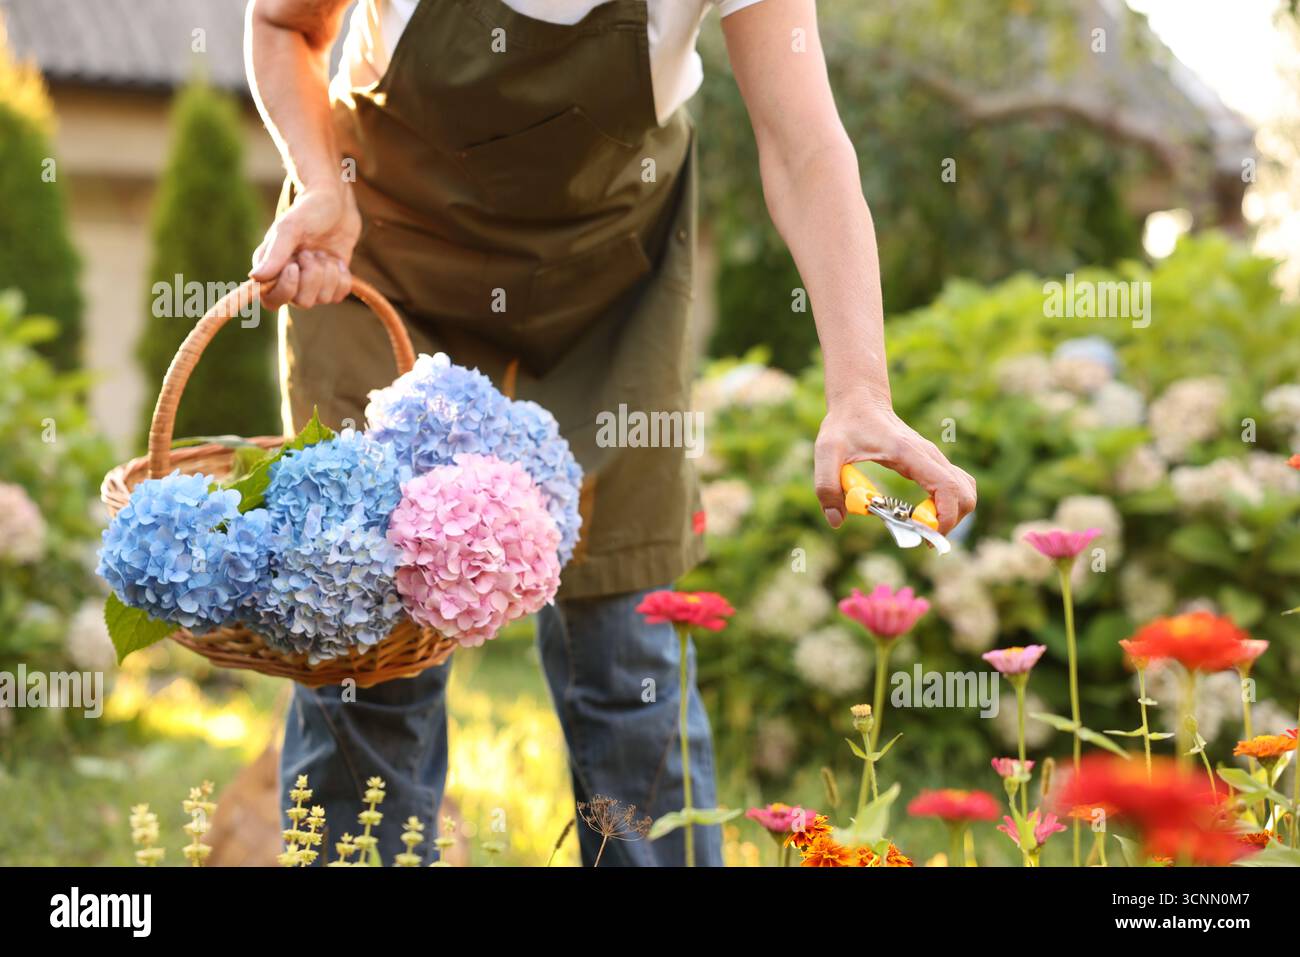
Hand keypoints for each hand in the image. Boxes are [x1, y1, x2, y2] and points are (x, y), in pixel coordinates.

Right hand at [249, 184, 360, 309]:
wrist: (337, 201)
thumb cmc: (309, 209)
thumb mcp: (290, 228)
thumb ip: (275, 254)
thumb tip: (255, 278)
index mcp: (272, 267)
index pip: (272, 300)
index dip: (286, 289)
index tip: (295, 266)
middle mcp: (290, 278)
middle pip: (302, 302)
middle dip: (313, 277)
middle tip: (313, 252)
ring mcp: (312, 281)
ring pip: (323, 299)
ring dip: (329, 273)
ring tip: (324, 252)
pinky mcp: (332, 280)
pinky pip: (339, 295)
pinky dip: (342, 277)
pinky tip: (337, 260)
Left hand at [814, 399, 976, 534]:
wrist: (859, 402)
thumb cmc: (844, 425)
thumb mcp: (826, 452)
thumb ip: (826, 486)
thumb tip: (836, 520)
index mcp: (909, 453)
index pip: (947, 487)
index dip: (944, 517)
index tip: (923, 533)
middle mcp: (929, 455)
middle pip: (965, 494)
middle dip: (949, 522)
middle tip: (919, 533)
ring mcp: (933, 459)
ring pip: (965, 491)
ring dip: (951, 515)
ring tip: (920, 525)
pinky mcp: (931, 463)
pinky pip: (954, 488)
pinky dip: (947, 506)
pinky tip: (921, 514)